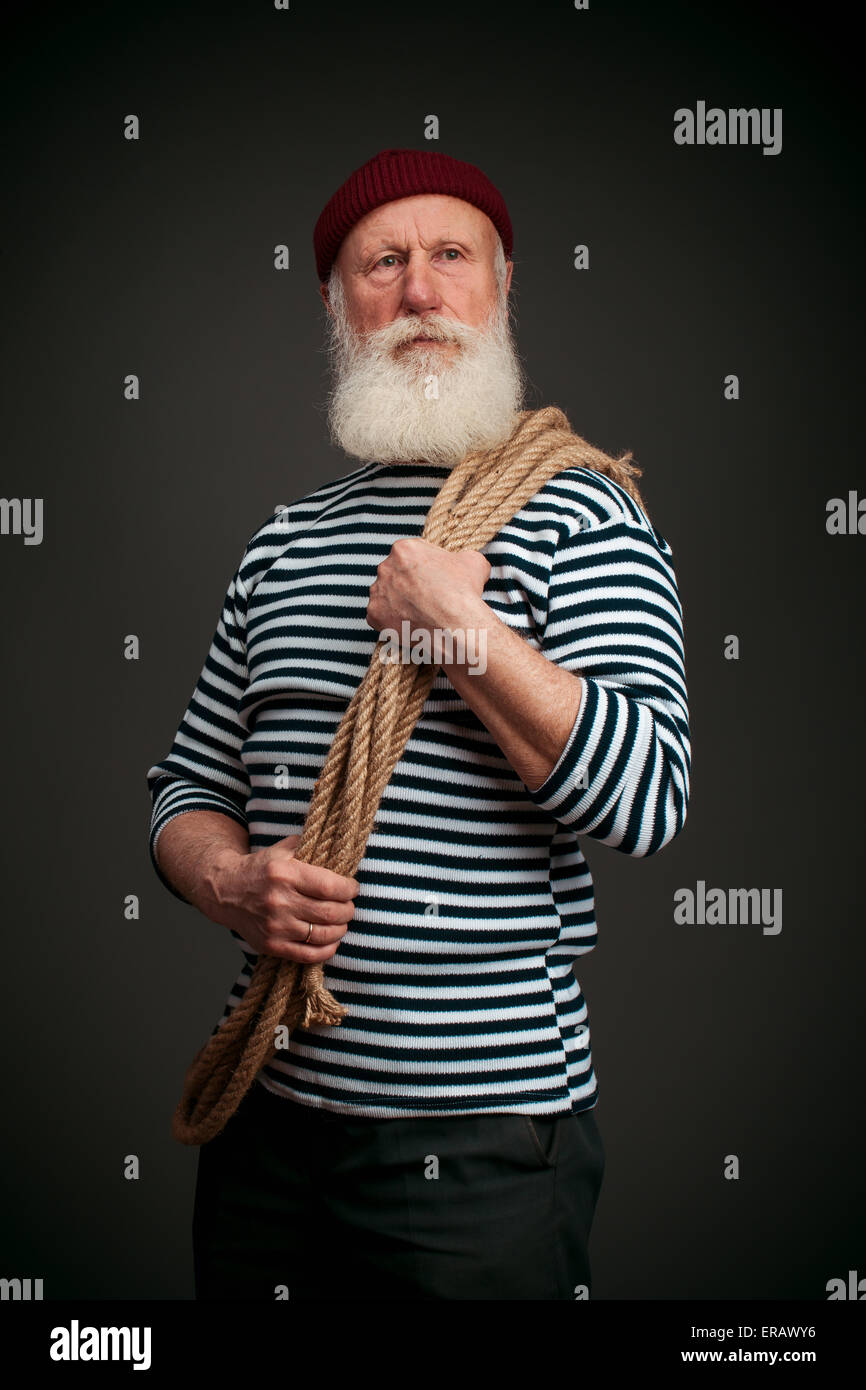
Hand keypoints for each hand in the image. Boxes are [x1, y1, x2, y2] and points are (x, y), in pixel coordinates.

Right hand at [199, 834, 359, 962]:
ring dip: (340, 929)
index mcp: (285, 874)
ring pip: (323, 935)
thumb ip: (310, 848)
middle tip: (348, 906)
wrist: (226, 891)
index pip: (330, 886)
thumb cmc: (260, 869)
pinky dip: (327, 950)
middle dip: (348, 910)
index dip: (349, 889)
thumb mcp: (282, 850)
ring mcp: (275, 926)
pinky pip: (308, 955)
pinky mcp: (271, 945)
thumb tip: (341, 854)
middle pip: (330, 913)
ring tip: (341, 922)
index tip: (352, 888)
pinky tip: (331, 941)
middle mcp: (280, 901)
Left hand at [366, 537, 490, 638]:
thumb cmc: (463, 592)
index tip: (431, 579)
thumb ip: (463, 556)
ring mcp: (377, 592)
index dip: (422, 567)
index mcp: (404, 548)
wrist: (454, 625)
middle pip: (394, 574)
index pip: (410, 555)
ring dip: (396, 601)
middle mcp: (385, 567)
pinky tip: (407, 624)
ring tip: (416, 613)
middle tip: (424, 597)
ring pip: (385, 595)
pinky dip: (390, 620)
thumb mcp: (473, 561)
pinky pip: (379, 616)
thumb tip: (465, 560)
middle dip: (406, 584)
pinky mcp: (373, 614)